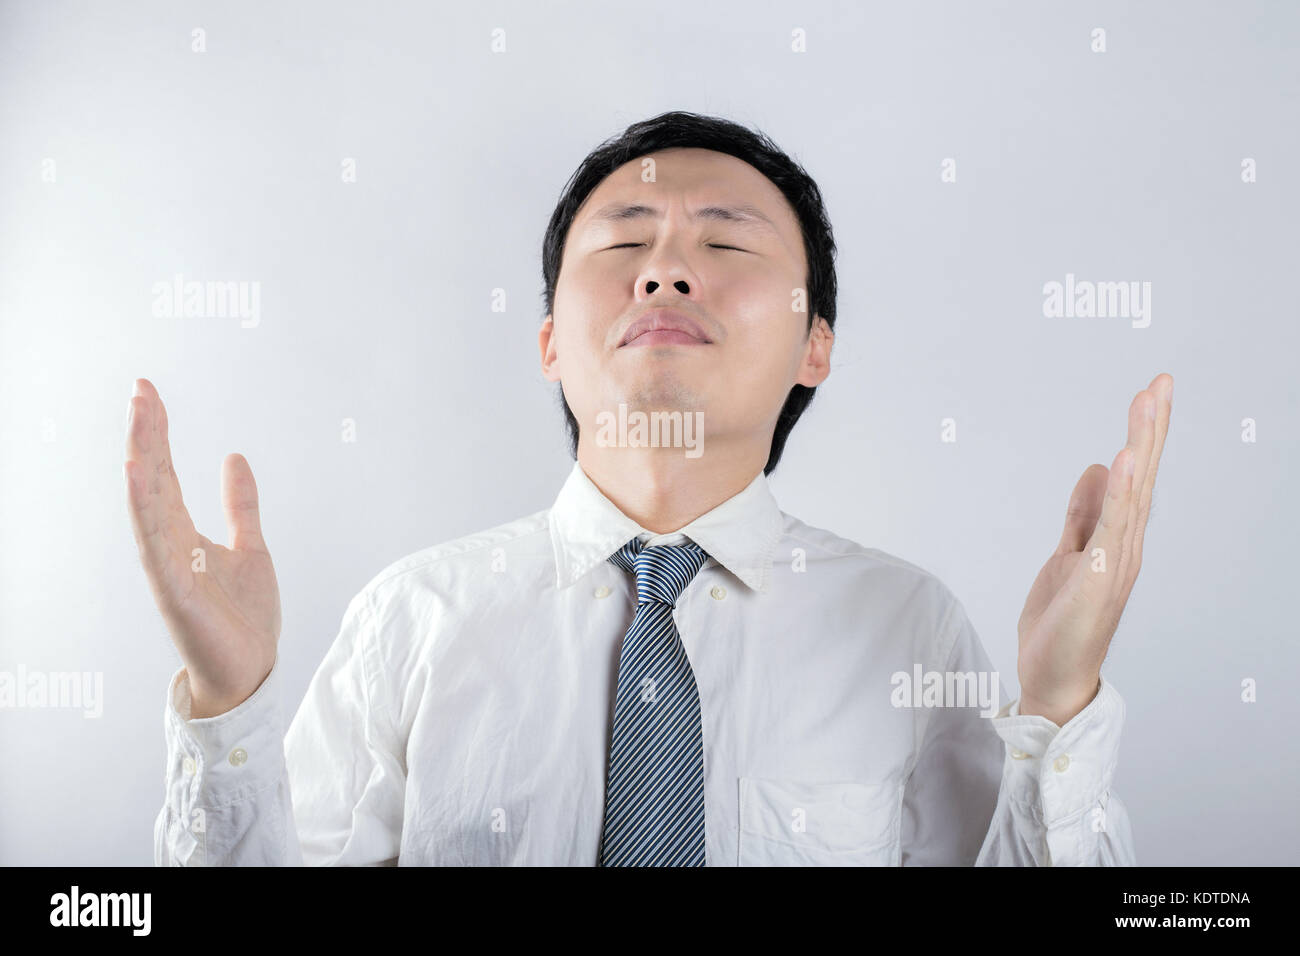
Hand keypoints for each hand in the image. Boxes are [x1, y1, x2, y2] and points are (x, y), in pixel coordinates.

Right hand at [124, 378, 280, 717]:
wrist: (251, 672)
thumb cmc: (242, 617)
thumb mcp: (251, 547)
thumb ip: (241, 505)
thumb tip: (234, 457)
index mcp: (183, 534)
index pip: (165, 473)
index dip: (157, 433)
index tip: (147, 390)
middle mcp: (169, 546)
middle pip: (151, 481)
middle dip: (146, 435)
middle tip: (141, 389)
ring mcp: (168, 568)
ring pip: (148, 506)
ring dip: (141, 461)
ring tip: (137, 419)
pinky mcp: (175, 592)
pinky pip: (154, 546)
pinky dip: (144, 511)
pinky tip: (137, 476)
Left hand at [1015, 373, 1172, 725]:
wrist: (1053, 676)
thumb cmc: (1063, 621)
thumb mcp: (1070, 553)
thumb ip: (1083, 514)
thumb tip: (1099, 469)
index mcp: (1118, 539)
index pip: (1136, 477)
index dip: (1145, 433)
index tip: (1153, 390)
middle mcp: (1126, 547)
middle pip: (1143, 478)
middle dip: (1151, 428)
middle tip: (1161, 382)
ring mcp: (1116, 563)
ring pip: (1133, 495)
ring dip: (1141, 448)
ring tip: (1148, 405)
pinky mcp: (1097, 579)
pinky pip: (1110, 529)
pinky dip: (1119, 495)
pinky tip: (1123, 462)